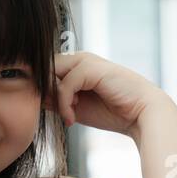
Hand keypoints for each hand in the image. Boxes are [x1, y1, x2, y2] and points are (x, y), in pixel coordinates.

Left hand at [50, 51, 167, 135]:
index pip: (44, 72)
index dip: (41, 91)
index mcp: (75, 66)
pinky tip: (73, 119)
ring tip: (69, 116)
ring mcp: (84, 61)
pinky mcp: (90, 68)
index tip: (49, 113)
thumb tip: (34, 99)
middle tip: (57, 113)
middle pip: (43, 70)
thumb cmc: (112, 112)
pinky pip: (64, 85)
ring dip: (54, 99)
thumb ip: (57, 101)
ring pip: (50, 75)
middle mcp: (78, 59)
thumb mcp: (76, 108)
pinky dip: (64, 104)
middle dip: (44, 93)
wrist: (142, 115)